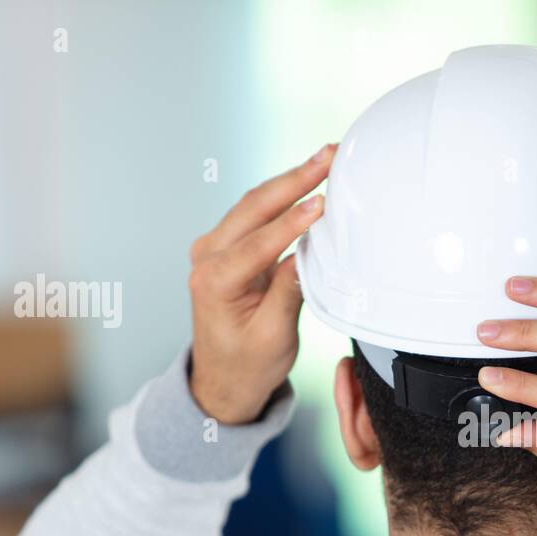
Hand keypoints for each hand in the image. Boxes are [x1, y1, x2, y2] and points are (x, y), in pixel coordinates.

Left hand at [186, 144, 334, 423]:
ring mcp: (214, 249)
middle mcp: (207, 258)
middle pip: (254, 207)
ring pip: (254, 203)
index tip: (322, 201)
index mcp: (215, 283)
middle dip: (294, 179)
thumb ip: (288, 291)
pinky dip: (283, 195)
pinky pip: (256, 213)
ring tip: (325, 158)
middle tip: (329, 155)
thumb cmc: (247, 365)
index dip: (294, 220)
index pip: (260, 242)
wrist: (223, 379)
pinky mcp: (227, 247)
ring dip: (290, 180)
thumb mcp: (274, 336)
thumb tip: (308, 252)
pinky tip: (307, 181)